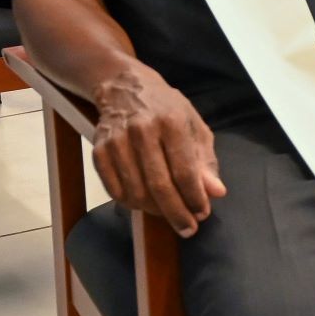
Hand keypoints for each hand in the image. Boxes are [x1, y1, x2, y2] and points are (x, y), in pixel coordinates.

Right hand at [89, 62, 221, 236]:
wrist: (123, 86)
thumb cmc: (166, 108)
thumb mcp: (194, 126)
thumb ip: (205, 161)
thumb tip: (216, 192)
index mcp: (172, 122)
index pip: (185, 171)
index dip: (195, 198)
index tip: (202, 214)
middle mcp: (143, 131)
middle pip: (159, 185)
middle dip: (176, 213)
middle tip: (187, 228)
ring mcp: (117, 141)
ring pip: (136, 191)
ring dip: (154, 210)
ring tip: (168, 214)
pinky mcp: (98, 150)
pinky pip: (114, 189)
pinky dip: (131, 203)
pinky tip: (144, 203)